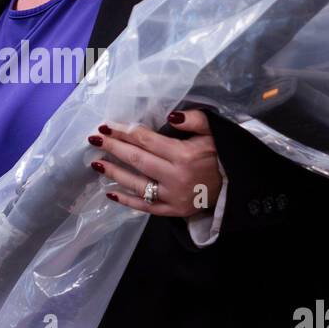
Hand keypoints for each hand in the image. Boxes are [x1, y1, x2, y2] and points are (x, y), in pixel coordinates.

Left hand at [87, 109, 222, 216]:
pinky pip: (145, 206)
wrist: (235, 186)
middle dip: (113, 148)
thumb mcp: (215, 131)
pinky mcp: (173, 211)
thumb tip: (171, 116)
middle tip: (94, 140)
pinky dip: (126, 200)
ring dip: (114, 172)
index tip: (106, 126)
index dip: (124, 132)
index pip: (146, 141)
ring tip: (96, 163)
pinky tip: (110, 192)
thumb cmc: (221, 155)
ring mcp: (173, 196)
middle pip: (137, 160)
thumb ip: (195, 120)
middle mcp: (175, 177)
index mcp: (184, 155)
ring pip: (137, 184)